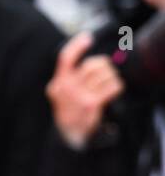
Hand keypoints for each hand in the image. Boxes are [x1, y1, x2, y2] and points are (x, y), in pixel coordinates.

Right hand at [46, 31, 124, 149]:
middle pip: (91, 65)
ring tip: (109, 84)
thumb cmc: (68, 112)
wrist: (68, 137)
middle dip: (103, 66)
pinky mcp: (91, 104)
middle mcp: (67, 88)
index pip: (66, 59)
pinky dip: (117, 87)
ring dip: (111, 77)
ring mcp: (79, 96)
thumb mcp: (60, 94)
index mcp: (58, 84)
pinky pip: (112, 86)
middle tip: (105, 72)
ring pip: (104, 74)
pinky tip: (114, 91)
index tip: (87, 38)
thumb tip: (89, 60)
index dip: (77, 45)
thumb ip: (68, 78)